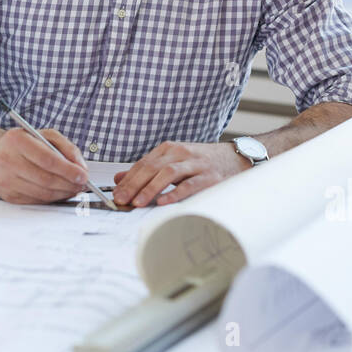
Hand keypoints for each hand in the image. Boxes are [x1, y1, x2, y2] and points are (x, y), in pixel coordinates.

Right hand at [0, 127, 90, 203]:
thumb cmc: (21, 144)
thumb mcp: (43, 135)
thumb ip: (66, 147)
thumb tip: (81, 167)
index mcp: (17, 140)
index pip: (48, 159)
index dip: (68, 170)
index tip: (83, 175)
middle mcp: (7, 160)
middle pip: (46, 179)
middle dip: (69, 184)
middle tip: (82, 185)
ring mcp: (5, 180)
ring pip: (42, 193)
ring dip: (63, 193)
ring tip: (73, 189)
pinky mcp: (6, 195)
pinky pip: (35, 200)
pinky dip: (51, 198)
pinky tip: (59, 193)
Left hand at [111, 140, 249, 206]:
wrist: (236, 158)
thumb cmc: (202, 162)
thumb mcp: (173, 161)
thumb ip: (147, 170)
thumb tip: (119, 179)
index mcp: (169, 149)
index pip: (143, 163)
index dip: (128, 179)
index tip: (116, 193)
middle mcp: (181, 153)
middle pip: (152, 167)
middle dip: (134, 184)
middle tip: (122, 199)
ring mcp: (196, 164)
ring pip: (169, 173)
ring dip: (151, 188)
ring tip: (138, 202)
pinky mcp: (209, 176)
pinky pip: (190, 185)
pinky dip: (176, 193)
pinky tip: (164, 202)